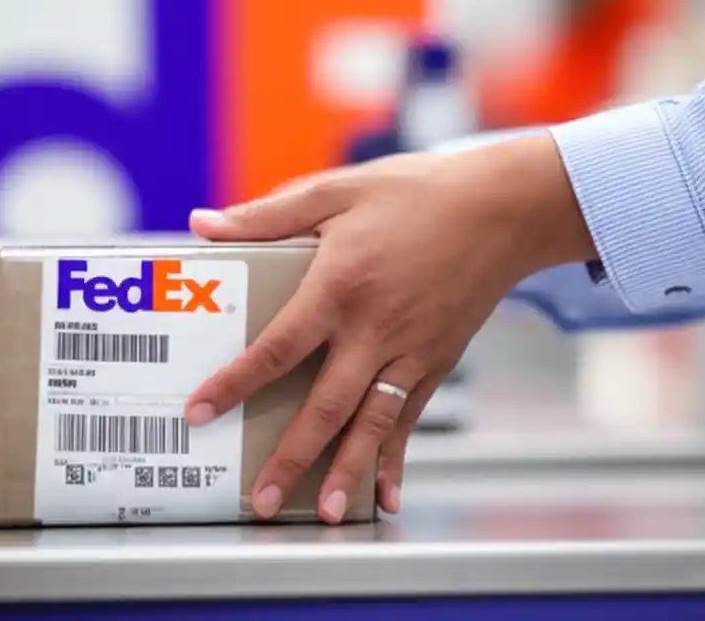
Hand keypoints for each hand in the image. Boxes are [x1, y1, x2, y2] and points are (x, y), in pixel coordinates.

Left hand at [183, 134, 595, 522]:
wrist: (502, 208)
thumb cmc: (417, 192)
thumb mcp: (336, 192)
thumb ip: (267, 215)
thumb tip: (203, 225)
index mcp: (339, 287)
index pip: (276, 348)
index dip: (235, 383)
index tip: (201, 412)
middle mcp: (373, 330)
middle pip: (325, 406)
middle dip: (291, 456)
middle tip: (262, 497)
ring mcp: (410, 351)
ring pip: (371, 424)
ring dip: (346, 472)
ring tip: (323, 513)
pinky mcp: (437, 360)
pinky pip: (411, 418)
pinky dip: (397, 458)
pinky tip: (387, 494)